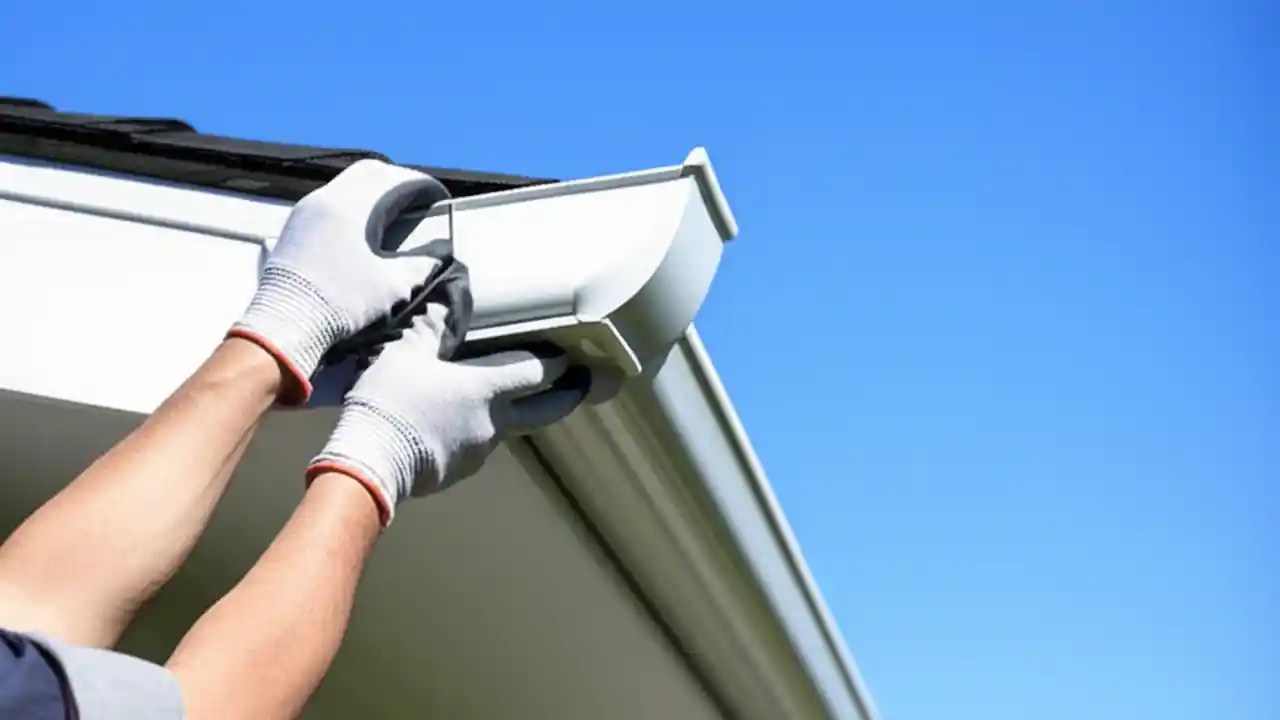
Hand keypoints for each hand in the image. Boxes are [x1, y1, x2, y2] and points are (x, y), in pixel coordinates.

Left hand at [229, 159, 451, 403]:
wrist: (287, 323)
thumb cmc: (342, 303)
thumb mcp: (393, 285)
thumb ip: (422, 263)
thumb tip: (442, 252)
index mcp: (354, 206)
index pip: (396, 180)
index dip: (423, 185)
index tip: (439, 197)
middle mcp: (328, 198)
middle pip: (370, 172)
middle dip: (399, 180)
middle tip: (418, 197)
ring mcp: (307, 210)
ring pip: (347, 183)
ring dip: (374, 190)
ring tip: (393, 211)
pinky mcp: (296, 226)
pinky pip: (330, 200)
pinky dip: (353, 204)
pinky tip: (363, 228)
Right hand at [306, 308, 589, 525]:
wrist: (369, 464)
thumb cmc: (388, 404)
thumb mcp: (406, 351)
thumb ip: (432, 324)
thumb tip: (449, 296)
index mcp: (487, 389)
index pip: (538, 373)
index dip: (561, 364)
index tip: (579, 357)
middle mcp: (493, 422)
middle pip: (545, 410)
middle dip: (570, 396)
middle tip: (593, 387)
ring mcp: (478, 451)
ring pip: (510, 427)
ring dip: (518, 412)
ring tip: (516, 398)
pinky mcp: (459, 470)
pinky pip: (479, 444)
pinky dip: (480, 430)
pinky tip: (463, 422)